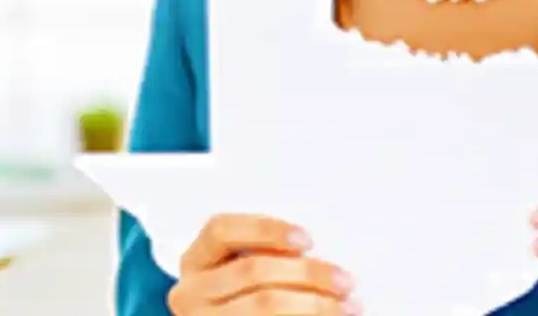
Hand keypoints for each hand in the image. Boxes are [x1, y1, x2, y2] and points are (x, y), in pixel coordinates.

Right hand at [167, 214, 360, 314]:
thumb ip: (270, 258)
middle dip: (307, 273)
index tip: (307, 240)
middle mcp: (190, 294)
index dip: (265, 229)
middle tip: (345, 281)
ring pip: (264, 304)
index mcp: (195, 261)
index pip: (222, 230)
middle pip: (252, 270)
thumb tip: (322, 260)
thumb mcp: (240, 272)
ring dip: (315, 304)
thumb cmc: (242, 299)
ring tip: (347, 307)